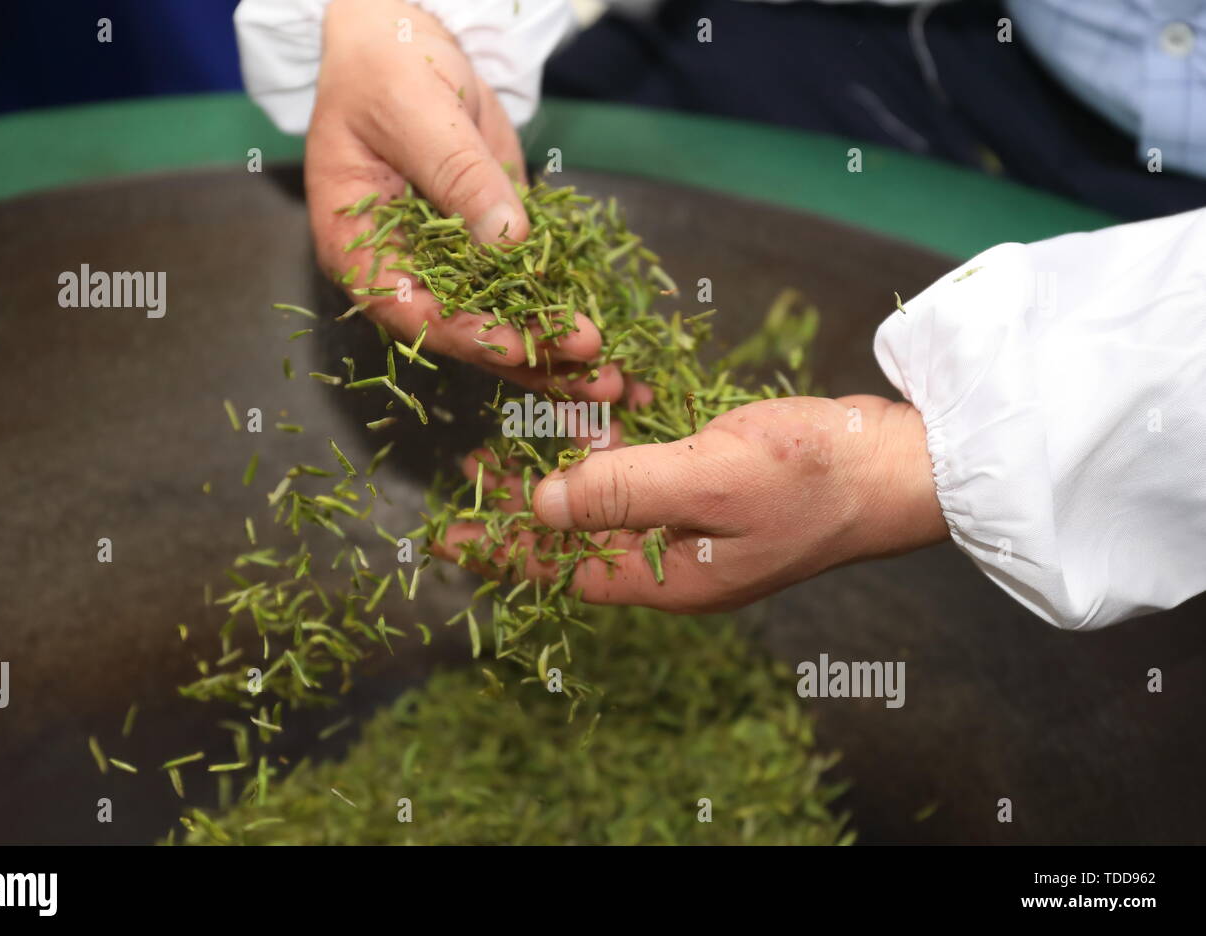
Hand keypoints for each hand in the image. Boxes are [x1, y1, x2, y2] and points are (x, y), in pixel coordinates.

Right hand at [307, 0, 619, 400]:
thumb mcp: (413, 110)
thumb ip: (456, 176)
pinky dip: (570, 316)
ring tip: (618, 382)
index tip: (527, 346)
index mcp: (361, 251)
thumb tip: (507, 242)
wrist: (403, 39)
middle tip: (598, 378)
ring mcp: (452, 267)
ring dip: (560, 357)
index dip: (472, 336)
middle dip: (535, 359)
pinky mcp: (494, 248)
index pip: (415, 313)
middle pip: (469, 335)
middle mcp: (406, 273)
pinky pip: (532, 292)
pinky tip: (616, 346)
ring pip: (505, 325)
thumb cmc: (385, 68)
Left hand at [442, 396, 948, 612]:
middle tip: (477, 456)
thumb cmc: (813, 476)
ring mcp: (699, 521)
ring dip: (578, 452)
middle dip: (527, 493)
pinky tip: (611, 392)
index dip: (500, 551)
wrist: (902, 464)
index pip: (559, 569)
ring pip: (613, 491)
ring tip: (533, 413)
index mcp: (666, 575)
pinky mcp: (721, 484)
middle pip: (578, 531)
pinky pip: (656, 462)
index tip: (444, 535)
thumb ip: (622, 490)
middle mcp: (674, 557)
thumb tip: (542, 506)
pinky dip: (631, 430)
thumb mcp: (710, 478)